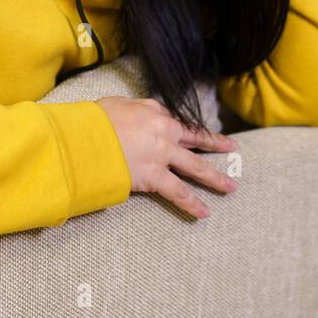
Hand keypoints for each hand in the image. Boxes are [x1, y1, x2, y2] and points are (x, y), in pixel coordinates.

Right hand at [97, 96, 237, 218]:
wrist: (85, 138)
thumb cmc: (96, 120)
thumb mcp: (120, 104)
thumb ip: (137, 110)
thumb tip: (143, 116)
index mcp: (156, 113)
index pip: (182, 121)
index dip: (195, 127)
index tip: (205, 131)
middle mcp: (165, 133)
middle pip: (197, 140)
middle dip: (217, 145)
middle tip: (233, 148)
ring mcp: (162, 155)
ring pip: (195, 167)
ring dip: (215, 178)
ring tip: (230, 187)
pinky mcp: (154, 177)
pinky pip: (178, 193)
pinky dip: (192, 204)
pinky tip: (205, 213)